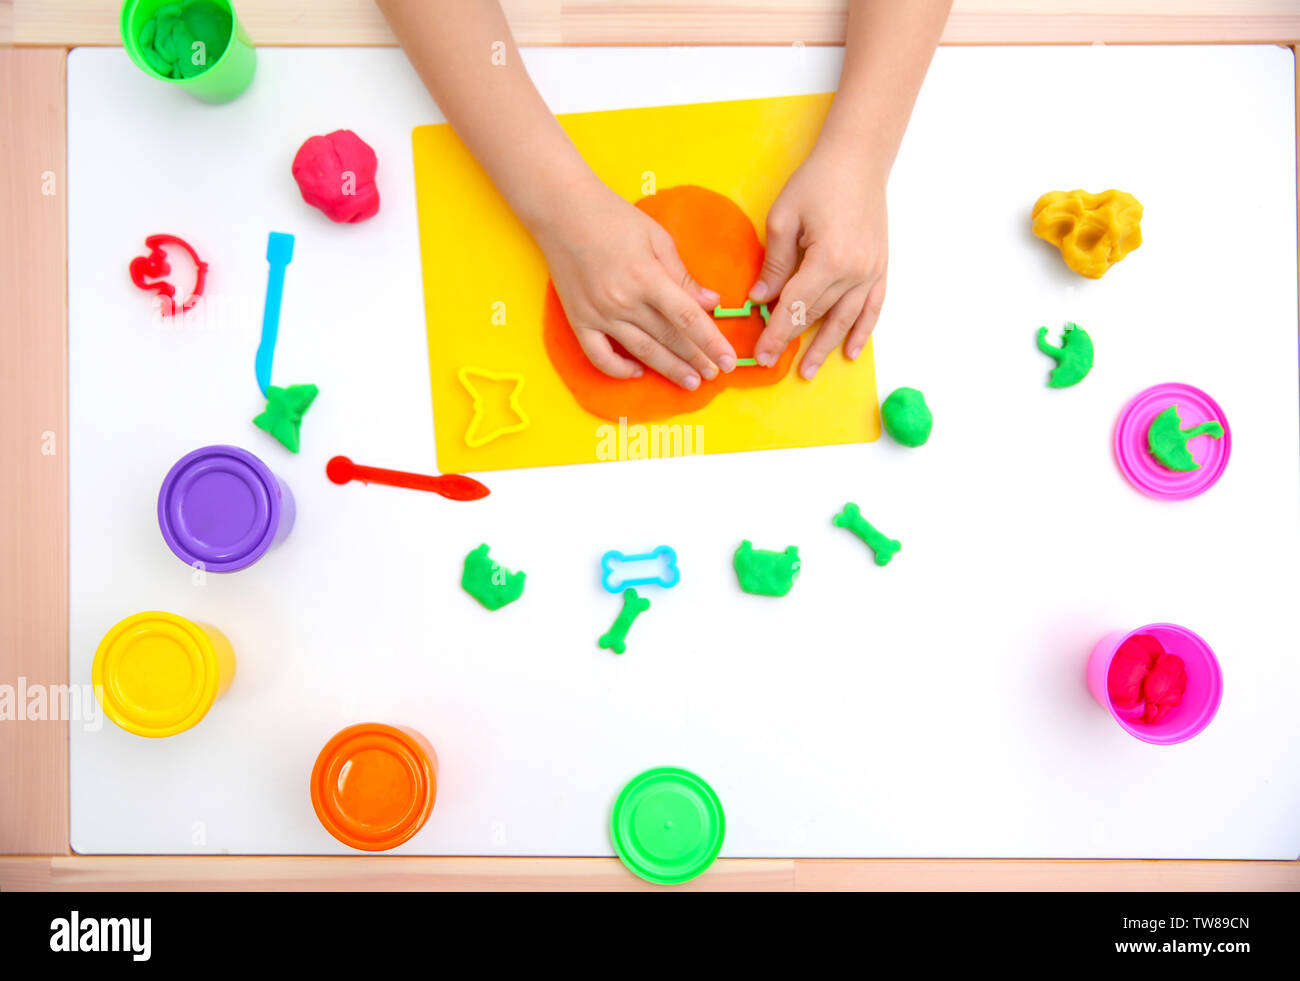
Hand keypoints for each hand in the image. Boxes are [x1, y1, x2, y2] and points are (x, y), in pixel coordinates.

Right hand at [534, 186, 737, 388]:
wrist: (562, 210)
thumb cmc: (613, 217)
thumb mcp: (656, 238)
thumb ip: (683, 275)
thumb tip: (711, 303)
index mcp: (647, 277)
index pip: (688, 318)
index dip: (711, 343)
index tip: (729, 361)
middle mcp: (623, 301)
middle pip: (668, 339)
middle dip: (695, 360)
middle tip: (714, 374)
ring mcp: (599, 314)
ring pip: (641, 351)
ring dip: (669, 369)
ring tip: (690, 382)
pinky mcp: (579, 320)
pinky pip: (599, 356)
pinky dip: (618, 369)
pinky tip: (637, 372)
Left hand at [750, 143, 888, 377]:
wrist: (858, 159)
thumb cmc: (817, 182)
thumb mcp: (783, 218)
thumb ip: (775, 263)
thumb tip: (761, 299)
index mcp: (828, 259)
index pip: (795, 307)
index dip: (776, 334)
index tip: (761, 355)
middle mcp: (855, 271)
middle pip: (818, 315)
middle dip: (794, 341)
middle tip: (773, 364)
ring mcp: (872, 270)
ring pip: (846, 318)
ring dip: (827, 346)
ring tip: (810, 370)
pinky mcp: (881, 266)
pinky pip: (873, 307)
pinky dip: (862, 331)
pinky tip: (850, 350)